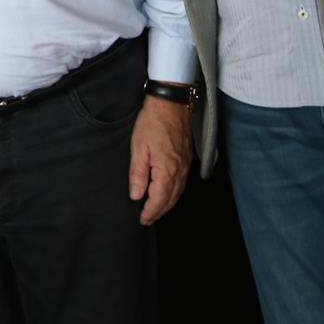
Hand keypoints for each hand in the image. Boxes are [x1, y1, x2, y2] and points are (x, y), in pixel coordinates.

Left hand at [128, 97, 192, 225]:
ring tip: (156, 209)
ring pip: (178, 192)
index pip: (159, 200)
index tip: (142, 220)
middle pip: (171, 199)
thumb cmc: (153, 122)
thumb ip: (138, 174)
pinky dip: (174, 192)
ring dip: (167, 203)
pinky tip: (167, 192)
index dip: (150, 212)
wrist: (170, 103)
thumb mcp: (138, 148)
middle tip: (148, 219)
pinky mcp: (187, 158)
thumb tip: (136, 195)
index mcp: (167, 170)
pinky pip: (182, 182)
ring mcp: (185, 165)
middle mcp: (180, 171)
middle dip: (159, 211)